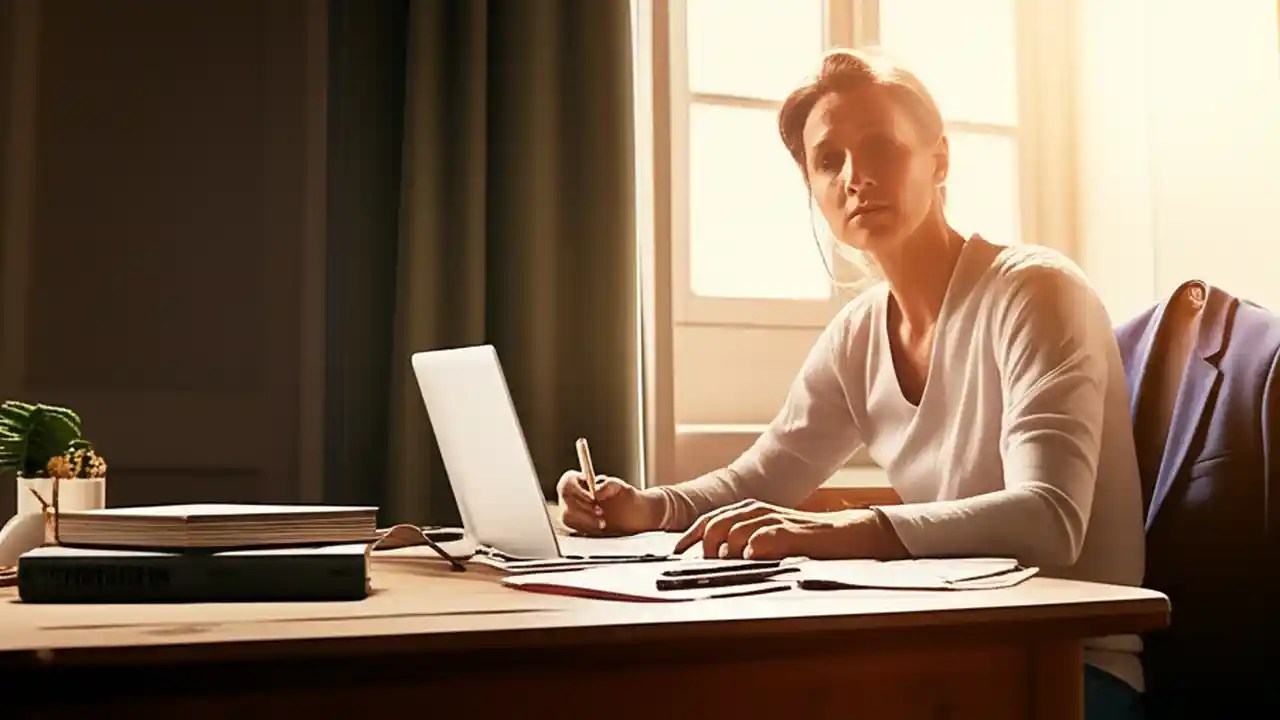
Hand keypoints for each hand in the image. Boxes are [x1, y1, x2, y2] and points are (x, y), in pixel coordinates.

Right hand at [556, 470, 661, 535]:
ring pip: (568, 517)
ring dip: (584, 520)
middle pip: (565, 501)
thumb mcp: (620, 487)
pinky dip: (587, 529)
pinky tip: (599, 527)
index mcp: (579, 481)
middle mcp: (572, 497)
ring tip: (602, 522)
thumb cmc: (624, 497)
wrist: (633, 515)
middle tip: (600, 511)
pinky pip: (575, 529)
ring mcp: (573, 512)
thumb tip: (597, 491)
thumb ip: (609, 484)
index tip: (593, 498)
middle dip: (582, 508)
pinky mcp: (577, 526)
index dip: (578, 491)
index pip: (567, 483)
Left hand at [672, 499, 909, 560]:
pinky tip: (751, 557)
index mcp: (748, 511)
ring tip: (728, 563)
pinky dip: (755, 546)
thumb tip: (714, 558)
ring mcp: (776, 520)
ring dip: (727, 549)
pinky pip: (767, 537)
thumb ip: (743, 544)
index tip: (676, 552)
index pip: (710, 519)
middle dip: (706, 545)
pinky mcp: (794, 532)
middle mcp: (758, 511)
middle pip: (717, 523)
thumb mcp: (768, 538)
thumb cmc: (804, 539)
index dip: (691, 535)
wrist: (843, 534)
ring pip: (737, 529)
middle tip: (708, 564)